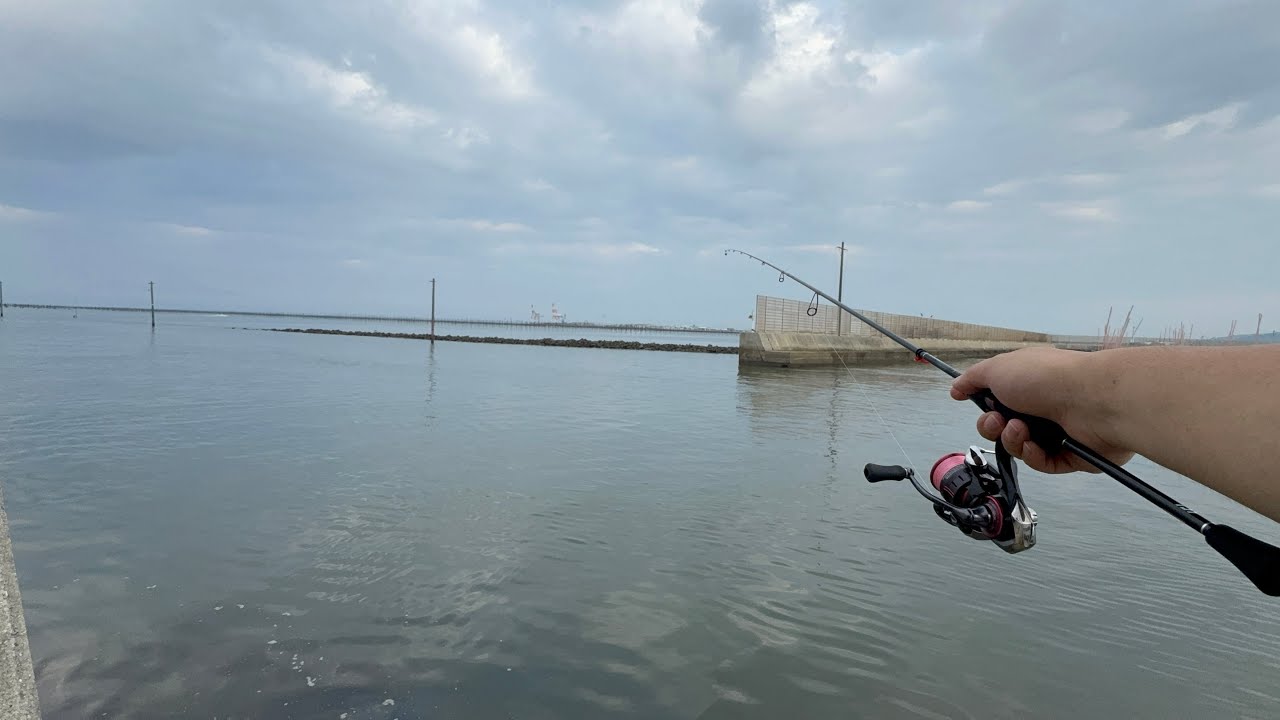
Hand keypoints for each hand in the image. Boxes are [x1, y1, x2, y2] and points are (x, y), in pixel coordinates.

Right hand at [949, 347, 1133, 473]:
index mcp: (1028, 382)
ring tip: (1020, 430)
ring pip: (1020, 446)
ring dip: (1012, 440)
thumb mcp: (998, 368)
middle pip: (1003, 426)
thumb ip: (972, 379)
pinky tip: (1034, 445)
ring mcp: (1057, 430)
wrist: (1092, 401)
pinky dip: (1032, 455)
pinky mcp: (1071, 455)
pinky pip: (1041, 463)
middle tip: (998, 421)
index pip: (997, 400)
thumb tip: (956, 387)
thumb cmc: (1047, 378)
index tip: (975, 405)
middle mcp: (1043, 405)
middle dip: (992, 427)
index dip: (983, 406)